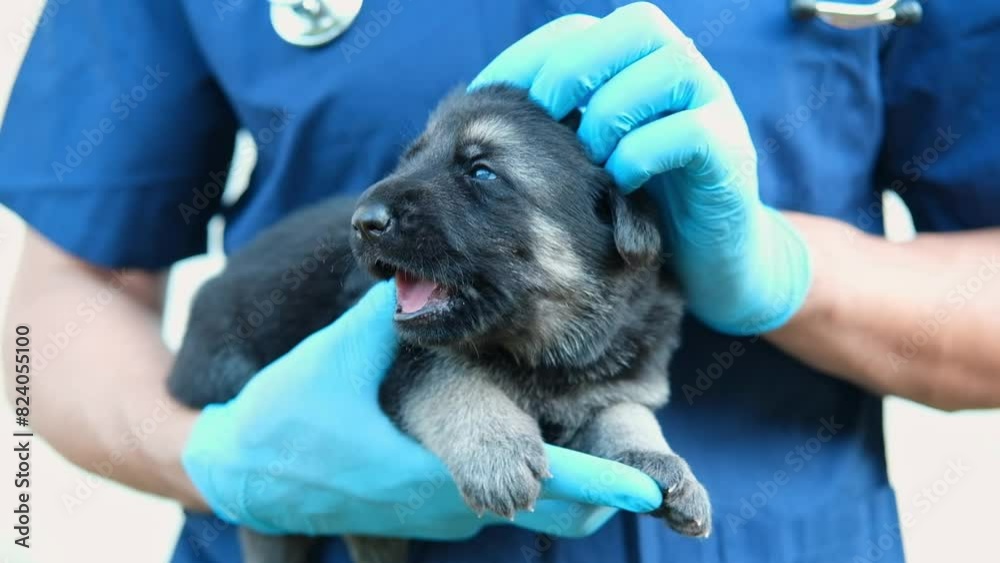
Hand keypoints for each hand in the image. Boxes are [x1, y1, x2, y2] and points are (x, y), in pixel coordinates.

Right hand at [181, 281, 661, 538]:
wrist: (244, 470)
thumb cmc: (287, 417)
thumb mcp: (333, 360)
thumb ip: (382, 318)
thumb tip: (417, 276)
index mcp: (428, 467)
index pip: (529, 485)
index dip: (589, 482)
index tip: (646, 485)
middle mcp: (441, 502)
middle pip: (540, 502)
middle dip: (590, 482)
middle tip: (648, 472)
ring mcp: (434, 512)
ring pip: (515, 498)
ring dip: (552, 476)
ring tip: (595, 453)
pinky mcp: (424, 508)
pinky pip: (484, 495)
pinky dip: (511, 470)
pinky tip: (521, 448)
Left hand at [471, 2, 811, 334]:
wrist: (705, 259)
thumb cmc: (631, 205)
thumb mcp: (582, 159)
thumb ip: (549, 128)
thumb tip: (475, 117)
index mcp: (635, 64)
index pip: (579, 30)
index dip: (530, 56)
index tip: (487, 98)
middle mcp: (678, 71)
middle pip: (634, 25)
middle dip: (574, 70)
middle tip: (545, 120)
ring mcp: (712, 106)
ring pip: (671, 66)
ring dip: (613, 112)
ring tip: (590, 159)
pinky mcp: (730, 152)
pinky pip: (691, 131)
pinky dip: (643, 154)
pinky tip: (620, 183)